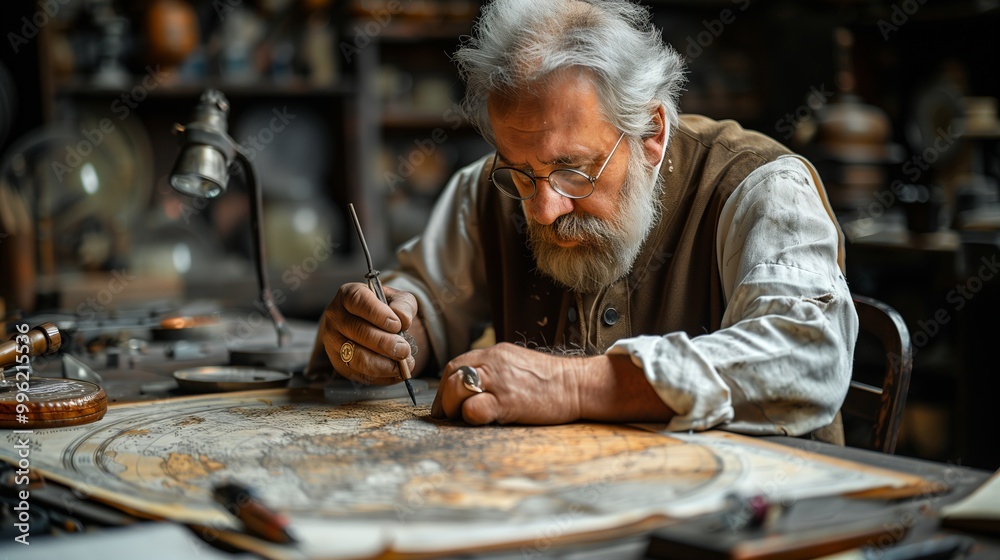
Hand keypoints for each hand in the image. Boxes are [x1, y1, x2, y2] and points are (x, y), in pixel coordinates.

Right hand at [318, 282, 419, 384]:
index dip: (378, 314)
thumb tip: (403, 320)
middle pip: (357, 331)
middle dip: (384, 343)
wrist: (371, 325)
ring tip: (402, 364)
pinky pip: (359, 374)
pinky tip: (395, 373)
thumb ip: (403, 305)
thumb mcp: (397, 299)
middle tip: (404, 350)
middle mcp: (336, 317)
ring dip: (382, 364)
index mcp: (348, 295)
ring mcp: (334, 342)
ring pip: (355, 356)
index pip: (358, 301)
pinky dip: (380, 376)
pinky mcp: (339, 363)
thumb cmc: (384, 309)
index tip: (397, 325)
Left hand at [430, 342, 583, 424]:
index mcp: (495, 353)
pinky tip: (483, 421)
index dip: (445, 386)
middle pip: (452, 375)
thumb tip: (473, 388)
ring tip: (464, 418)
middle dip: (445, 399)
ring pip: (457, 389)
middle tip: (449, 415)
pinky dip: (470, 417)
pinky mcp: (508, 401)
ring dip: (454, 408)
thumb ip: (495, 371)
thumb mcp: (518, 365)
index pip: (456, 364)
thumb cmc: (551, 381)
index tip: (447, 402)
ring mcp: (500, 381)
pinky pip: (474, 408)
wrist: (577, 385)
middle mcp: (494, 362)